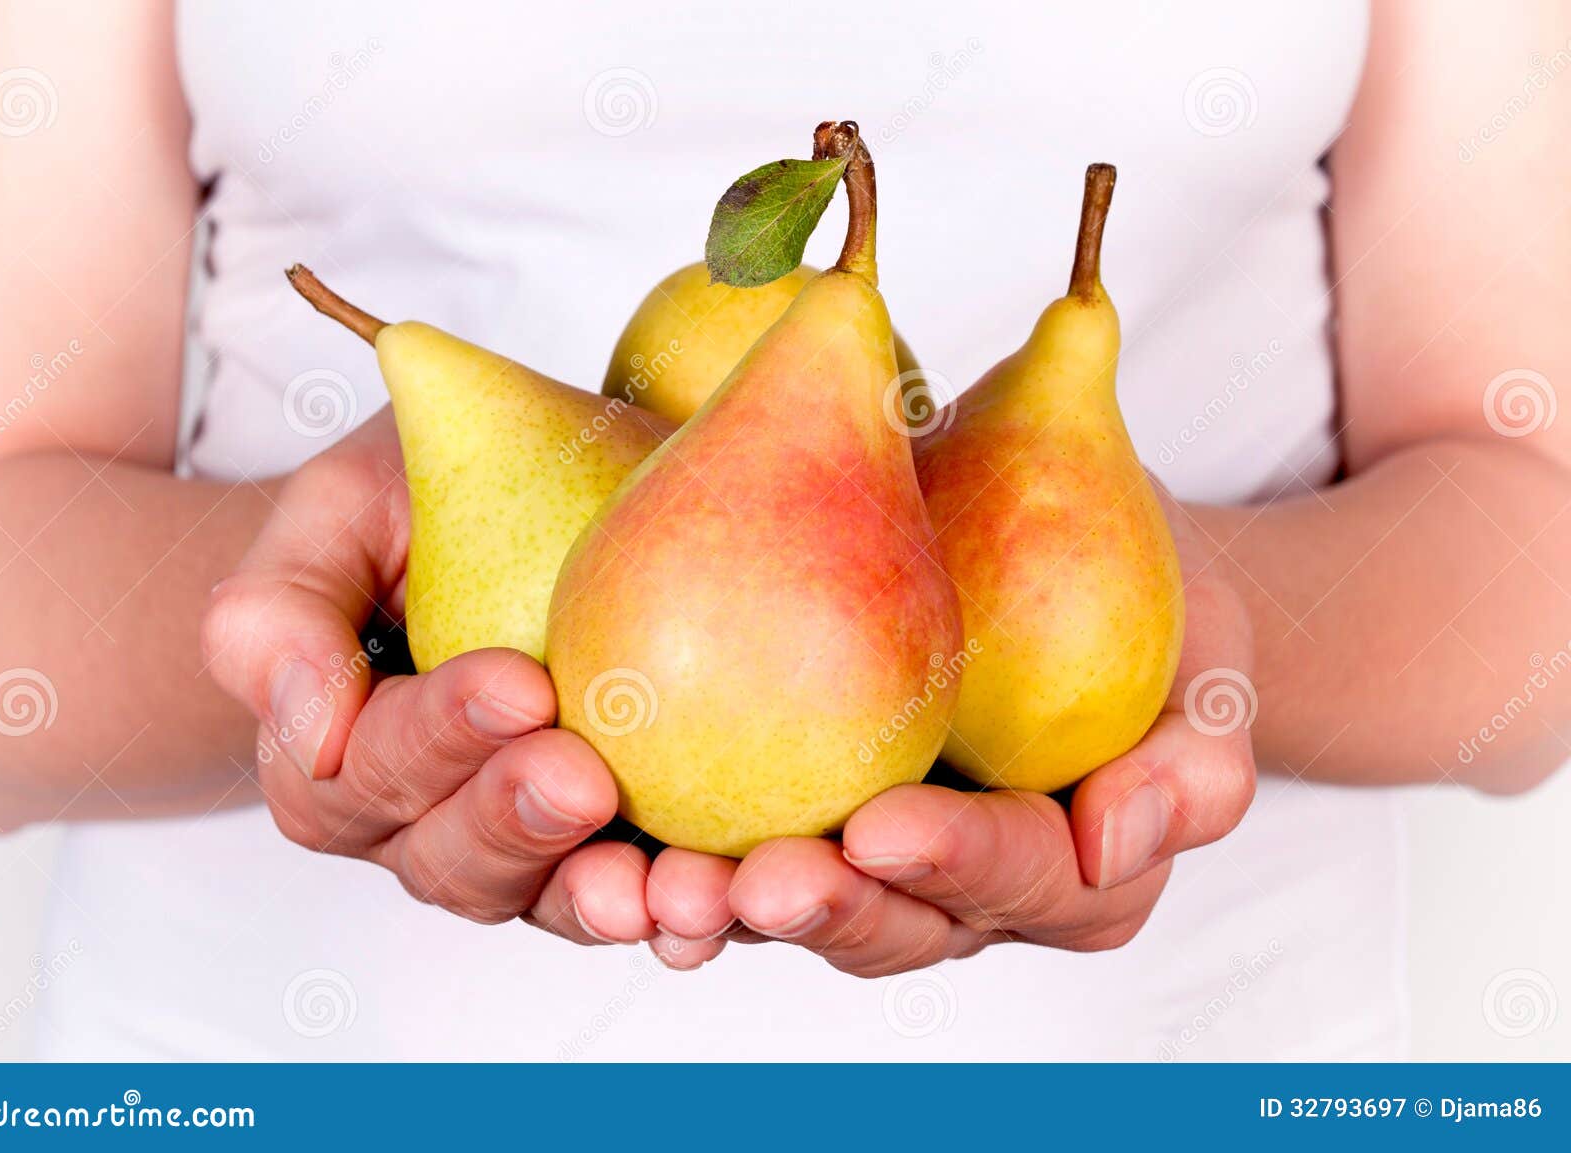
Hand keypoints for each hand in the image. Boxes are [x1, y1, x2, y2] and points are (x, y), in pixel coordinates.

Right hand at [202, 406, 655, 942]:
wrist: (528, 491)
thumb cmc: (417, 497)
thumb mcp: (337, 509)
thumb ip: (280, 608)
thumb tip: (309, 736)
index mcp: (340, 754)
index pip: (370, 770)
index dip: (440, 736)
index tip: (518, 685)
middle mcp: (426, 821)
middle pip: (453, 860)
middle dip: (517, 821)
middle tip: (582, 779)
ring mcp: (526, 847)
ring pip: (545, 901)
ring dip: (598, 896)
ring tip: (653, 885)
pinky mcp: (615, 847)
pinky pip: (639, 900)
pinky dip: (674, 910)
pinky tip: (710, 899)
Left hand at [644, 483, 1255, 974]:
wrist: (1044, 538)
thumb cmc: (1134, 589)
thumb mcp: (1203, 652)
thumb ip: (1197, 745)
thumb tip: (1137, 829)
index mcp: (1065, 871)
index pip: (1018, 879)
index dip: (956, 862)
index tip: (886, 824)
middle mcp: (955, 891)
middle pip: (891, 925)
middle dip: (823, 911)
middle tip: (757, 880)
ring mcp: (860, 863)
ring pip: (791, 911)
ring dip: (720, 910)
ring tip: (654, 886)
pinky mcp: (779, 811)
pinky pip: (717, 846)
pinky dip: (658, 856)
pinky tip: (599, 837)